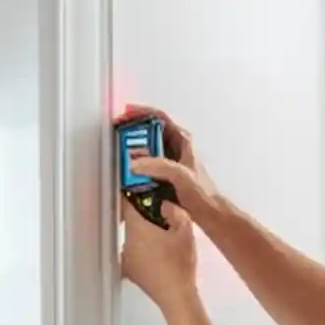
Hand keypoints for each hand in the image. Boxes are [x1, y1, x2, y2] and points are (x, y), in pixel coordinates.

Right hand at [116, 104, 220, 219]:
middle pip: (149, 131)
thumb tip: (135, 164)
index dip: (140, 113)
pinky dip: (135, 164)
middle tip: (117, 134)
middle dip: (132, 130)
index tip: (125, 116)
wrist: (207, 211)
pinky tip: (127, 170)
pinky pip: (145, 164)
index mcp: (181, 139)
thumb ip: (158, 166)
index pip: (158, 117)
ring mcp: (168, 160)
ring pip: (146, 147)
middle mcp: (174, 147)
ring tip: (118, 150)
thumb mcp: (179, 174)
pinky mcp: (163, 174)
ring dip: (132, 148)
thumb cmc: (201, 192)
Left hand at [121, 196, 198, 308]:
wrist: (176, 295)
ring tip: (159, 232)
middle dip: (141, 213)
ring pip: (131, 236)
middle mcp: (126, 240)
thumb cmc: (180, 262)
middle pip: (128, 219)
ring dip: (141, 232)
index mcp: (137, 227)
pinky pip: (132, 251)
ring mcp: (124, 257)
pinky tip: (155, 251)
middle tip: (156, 210)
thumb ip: (174, 210)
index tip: (141, 188)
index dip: (134, 192)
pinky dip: (141, 248)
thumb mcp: (185, 229)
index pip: (127, 201)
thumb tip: (164, 201)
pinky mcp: (129, 271)